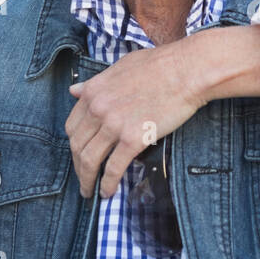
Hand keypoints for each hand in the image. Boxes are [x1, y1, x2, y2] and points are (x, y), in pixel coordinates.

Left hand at [67, 41, 204, 197]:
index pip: (72, 126)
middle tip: (83, 179)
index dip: (74, 144)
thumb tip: (74, 91)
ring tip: (90, 192)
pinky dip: (108, 184)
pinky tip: (108, 192)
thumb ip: (95, 83)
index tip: (79, 154)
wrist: (187, 71)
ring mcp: (114, 125)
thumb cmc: (160, 65)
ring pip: (90, 160)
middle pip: (77, 146)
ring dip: (87, 180)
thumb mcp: (120, 68)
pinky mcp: (133, 139)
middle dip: (77, 167)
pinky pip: (114, 168)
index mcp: (93, 91)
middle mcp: (98, 108)